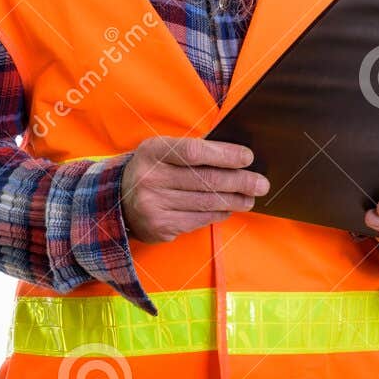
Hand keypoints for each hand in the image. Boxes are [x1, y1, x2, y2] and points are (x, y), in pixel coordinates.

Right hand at [121, 137, 269, 243]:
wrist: (117, 200)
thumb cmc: (152, 169)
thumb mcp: (162, 151)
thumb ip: (192, 151)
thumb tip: (236, 156)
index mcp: (152, 152)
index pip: (193, 152)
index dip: (224, 155)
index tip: (247, 157)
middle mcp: (150, 178)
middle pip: (205, 181)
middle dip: (239, 182)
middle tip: (261, 183)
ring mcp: (153, 205)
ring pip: (206, 203)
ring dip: (234, 200)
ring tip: (250, 197)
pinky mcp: (160, 227)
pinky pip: (199, 220)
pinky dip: (218, 214)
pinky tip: (228, 208)